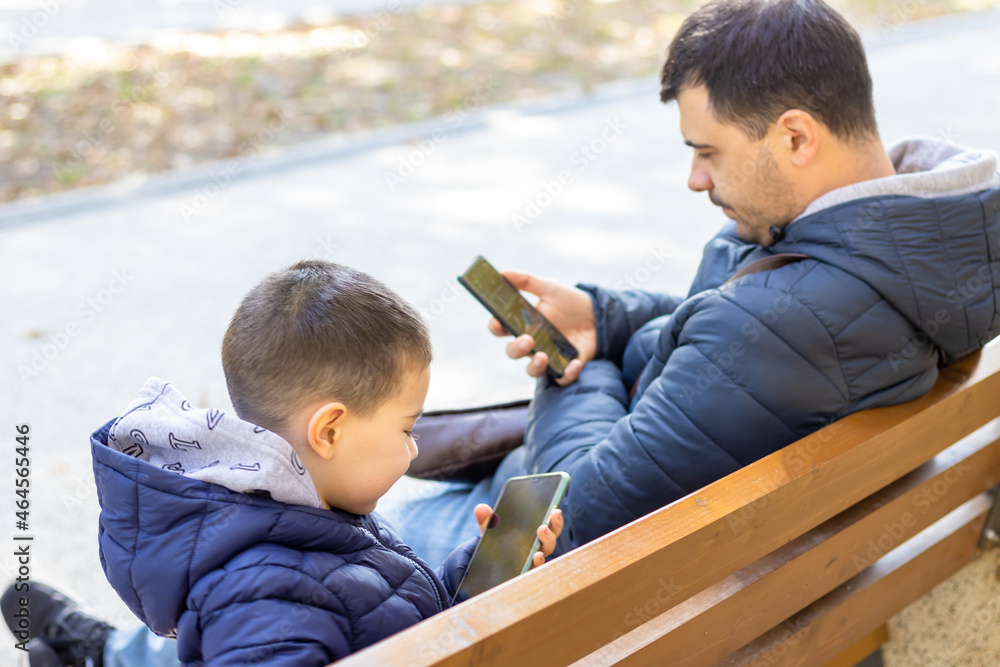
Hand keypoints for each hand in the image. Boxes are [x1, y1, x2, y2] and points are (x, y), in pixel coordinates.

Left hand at [473, 504, 564, 568]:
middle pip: (551, 540)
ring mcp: (532, 562)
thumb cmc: (497, 544)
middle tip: (545, 525)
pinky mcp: (525, 573)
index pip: (550, 526)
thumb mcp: (491, 531)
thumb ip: (487, 520)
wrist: (488, 566)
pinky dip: (537, 563)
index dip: (556, 520)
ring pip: (544, 554)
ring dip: (545, 544)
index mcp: (534, 535)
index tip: (556, 511)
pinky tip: (536, 557)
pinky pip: (534, 569)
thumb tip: (480, 508)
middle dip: (552, 531)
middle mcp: (537, 548)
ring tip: (541, 535)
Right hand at [488, 271, 596, 385]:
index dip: (496, 327)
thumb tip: (501, 272)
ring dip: (534, 367)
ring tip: (542, 357)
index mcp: (522, 324)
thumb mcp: (549, 287)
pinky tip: (575, 363)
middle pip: (513, 352)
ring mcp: (547, 356)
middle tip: (527, 339)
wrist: (597, 315)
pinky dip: (567, 374)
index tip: (498, 323)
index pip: (501, 329)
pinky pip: (562, 377)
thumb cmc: (568, 302)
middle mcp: (531, 343)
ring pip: (532, 370)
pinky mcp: (566, 366)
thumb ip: (526, 281)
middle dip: (516, 348)